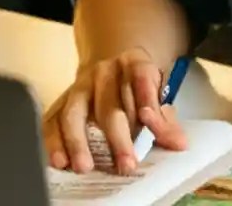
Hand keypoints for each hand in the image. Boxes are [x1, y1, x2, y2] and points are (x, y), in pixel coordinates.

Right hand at [41, 46, 187, 174]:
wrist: (109, 67)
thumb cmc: (136, 86)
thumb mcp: (156, 93)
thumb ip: (164, 119)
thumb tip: (179, 144)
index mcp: (133, 63)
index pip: (141, 78)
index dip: (145, 98)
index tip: (147, 119)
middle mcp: (103, 73)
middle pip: (109, 106)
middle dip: (117, 138)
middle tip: (125, 165)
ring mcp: (79, 87)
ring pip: (74, 113)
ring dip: (78, 141)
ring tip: (84, 167)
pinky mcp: (61, 101)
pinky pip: (52, 121)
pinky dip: (54, 142)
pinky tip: (59, 161)